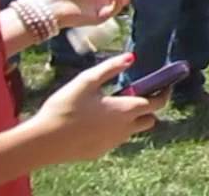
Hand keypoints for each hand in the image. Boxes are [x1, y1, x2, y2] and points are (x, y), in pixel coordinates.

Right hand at [31, 53, 166, 161]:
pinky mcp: (100, 151)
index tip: (165, 85)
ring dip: (131, 120)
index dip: (165, 93)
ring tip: (112, 108)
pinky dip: (114, 131)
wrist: (43, 142)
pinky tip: (95, 123)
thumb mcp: (86, 81)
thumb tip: (131, 57)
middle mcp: (125, 129)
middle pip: (150, 120)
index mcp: (127, 110)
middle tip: (136, 96)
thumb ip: (110, 68)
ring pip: (132, 131)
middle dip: (149, 108)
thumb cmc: (65, 108)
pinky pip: (115, 140)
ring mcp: (113, 143)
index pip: (158, 103)